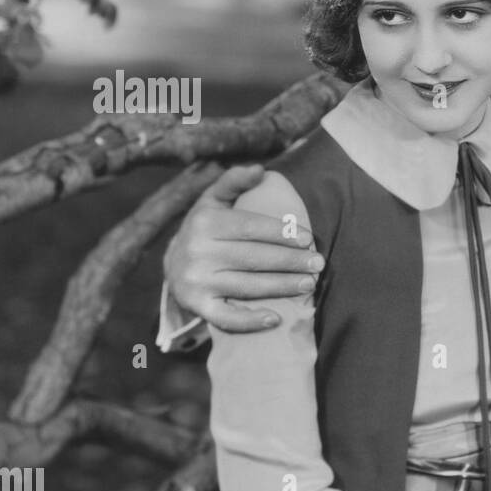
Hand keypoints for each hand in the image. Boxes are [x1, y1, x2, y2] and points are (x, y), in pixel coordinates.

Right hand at [162, 164, 324, 333]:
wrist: (173, 265)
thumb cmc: (205, 228)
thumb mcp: (213, 200)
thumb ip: (234, 181)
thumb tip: (260, 170)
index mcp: (205, 223)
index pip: (250, 227)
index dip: (281, 233)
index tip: (308, 238)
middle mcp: (198, 252)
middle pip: (254, 258)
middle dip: (290, 261)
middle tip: (318, 263)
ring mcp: (197, 281)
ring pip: (247, 286)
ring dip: (282, 287)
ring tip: (309, 284)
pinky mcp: (197, 306)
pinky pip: (226, 318)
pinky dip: (250, 321)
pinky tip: (275, 319)